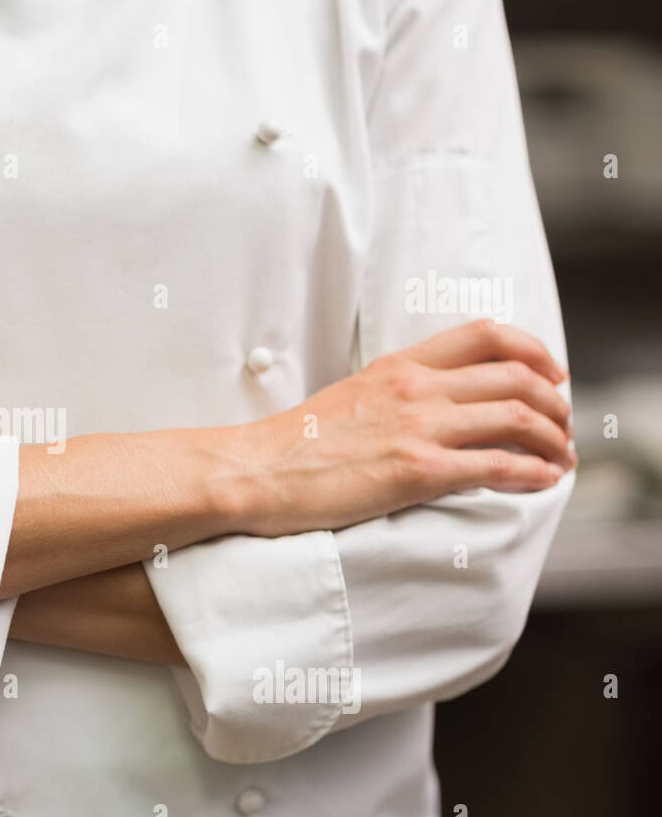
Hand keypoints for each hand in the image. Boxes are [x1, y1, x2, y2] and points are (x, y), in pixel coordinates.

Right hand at [221, 319, 574, 537]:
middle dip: (555, 402)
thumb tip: (428, 409)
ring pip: (517, 418)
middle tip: (562, 425)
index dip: (534, 350)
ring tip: (561, 457)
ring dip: (554, 439)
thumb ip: (394, 394)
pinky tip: (544, 481)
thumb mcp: (349, 398)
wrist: (254, 471)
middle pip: (516, 377)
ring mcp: (418, 428)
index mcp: (398, 367)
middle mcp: (415, 389)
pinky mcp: (416, 471)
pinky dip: (534, 472)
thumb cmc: (290, 446)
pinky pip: (498, 466)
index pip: (485, 335)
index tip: (550, 373)